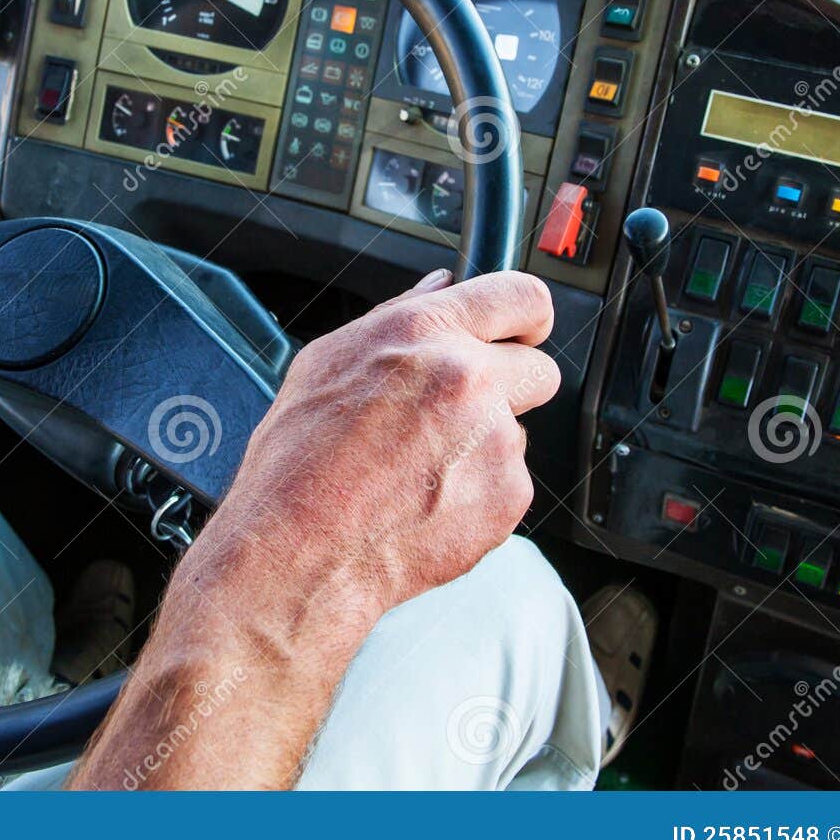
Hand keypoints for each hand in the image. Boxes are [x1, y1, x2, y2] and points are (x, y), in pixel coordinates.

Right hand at [193, 268, 560, 628]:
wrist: (300, 551)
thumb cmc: (300, 461)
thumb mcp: (327, 361)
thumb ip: (397, 316)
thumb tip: (440, 288)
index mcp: (424, 334)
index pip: (521, 296)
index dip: (527, 315)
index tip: (524, 331)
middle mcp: (468, 379)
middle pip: (539, 367)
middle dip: (509, 387)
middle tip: (459, 414)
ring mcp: (495, 439)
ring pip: (517, 431)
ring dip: (485, 445)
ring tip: (419, 469)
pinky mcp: (508, 496)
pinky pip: (509, 482)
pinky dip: (479, 493)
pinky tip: (428, 500)